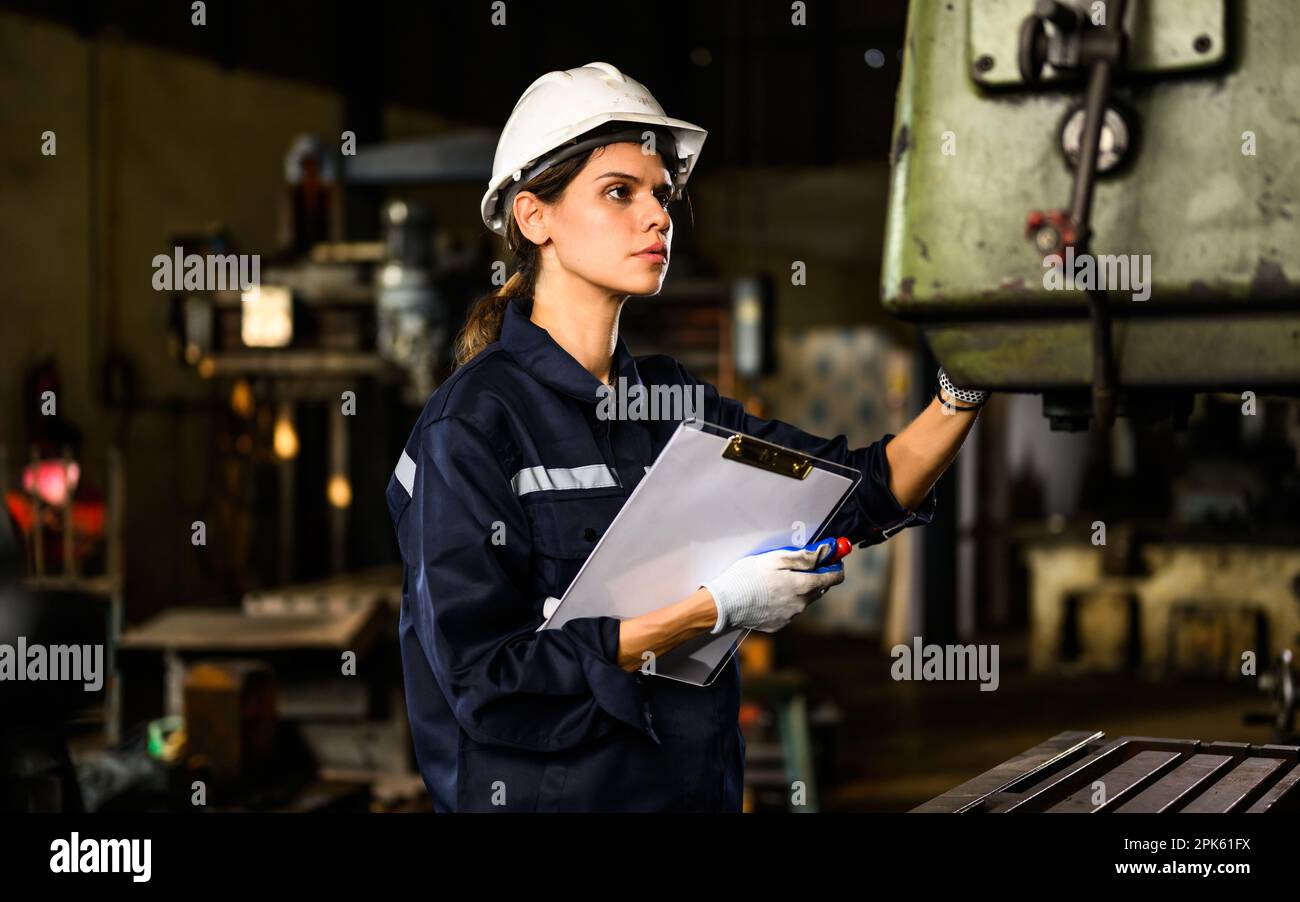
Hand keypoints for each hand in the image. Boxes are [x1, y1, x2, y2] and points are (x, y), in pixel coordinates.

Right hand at [701, 544, 844, 633]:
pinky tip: (768, 596)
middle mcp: (802, 604)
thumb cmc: (748, 576)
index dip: (835, 566)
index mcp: (803, 586)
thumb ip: (805, 557)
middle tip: (798, 567)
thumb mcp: (775, 559)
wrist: (724, 605)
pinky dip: (785, 602)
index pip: (834, 578)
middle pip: (819, 589)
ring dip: (798, 590)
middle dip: (814, 577)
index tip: (832, 559)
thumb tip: (827, 552)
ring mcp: (790, 617)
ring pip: (804, 600)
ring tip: (776, 581)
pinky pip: (789, 611)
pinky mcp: (779, 625)